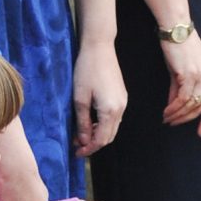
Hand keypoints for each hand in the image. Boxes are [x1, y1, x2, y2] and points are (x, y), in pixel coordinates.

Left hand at [72, 41, 126, 156]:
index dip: (89, 149)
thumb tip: (83, 140)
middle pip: (109, 136)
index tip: (76, 152)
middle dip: (94, 144)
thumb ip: (83, 121)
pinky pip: (114, 118)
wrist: (100, 48)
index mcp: (110, 111)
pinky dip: (103, 125)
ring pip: (113, 128)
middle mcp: (121, 109)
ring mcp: (123, 102)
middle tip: (77, 146)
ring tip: (82, 135)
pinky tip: (91, 121)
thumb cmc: (86, 70)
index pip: (101, 139)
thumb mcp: (79, 98)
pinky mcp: (122, 96)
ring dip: (99, 134)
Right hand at [160, 31, 200, 137]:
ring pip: (191, 104)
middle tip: (173, 123)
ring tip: (167, 118)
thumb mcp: (182, 70)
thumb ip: (180, 89)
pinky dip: (173, 107)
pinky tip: (166, 111)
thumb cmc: (178, 47)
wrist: (175, 28)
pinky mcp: (189, 74)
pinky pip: (182, 98)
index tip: (200, 132)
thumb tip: (174, 107)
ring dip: (178, 115)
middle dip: (187, 119)